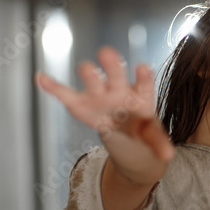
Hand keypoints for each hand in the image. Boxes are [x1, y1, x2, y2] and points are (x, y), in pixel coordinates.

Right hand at [35, 45, 174, 184]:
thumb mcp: (151, 135)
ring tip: (87, 68)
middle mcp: (119, 89)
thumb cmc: (141, 128)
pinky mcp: (81, 104)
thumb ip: (158, 142)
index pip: (144, 84)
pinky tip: (41, 77)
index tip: (143, 68)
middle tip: (108, 52)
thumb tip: (169, 157)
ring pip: (93, 81)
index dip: (143, 77)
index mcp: (140, 95)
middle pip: (115, 74)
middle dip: (112, 66)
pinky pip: (65, 94)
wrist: (127, 136)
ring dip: (90, 75)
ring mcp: (99, 95)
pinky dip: (53, 87)